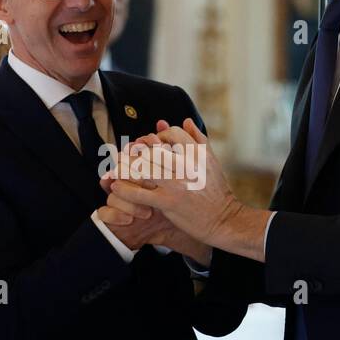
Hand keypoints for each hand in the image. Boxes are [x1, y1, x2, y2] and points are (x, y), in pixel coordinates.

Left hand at [109, 118, 269, 260]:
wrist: (224, 219)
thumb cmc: (216, 190)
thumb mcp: (211, 160)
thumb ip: (198, 138)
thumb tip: (184, 120)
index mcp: (198, 153)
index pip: (171, 133)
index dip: (157, 136)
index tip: (149, 144)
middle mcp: (187, 165)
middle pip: (153, 149)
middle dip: (138, 150)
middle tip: (127, 153)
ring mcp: (177, 184)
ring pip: (143, 168)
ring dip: (126, 167)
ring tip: (116, 168)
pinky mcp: (168, 202)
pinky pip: (140, 193)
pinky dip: (125, 189)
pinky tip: (116, 186)